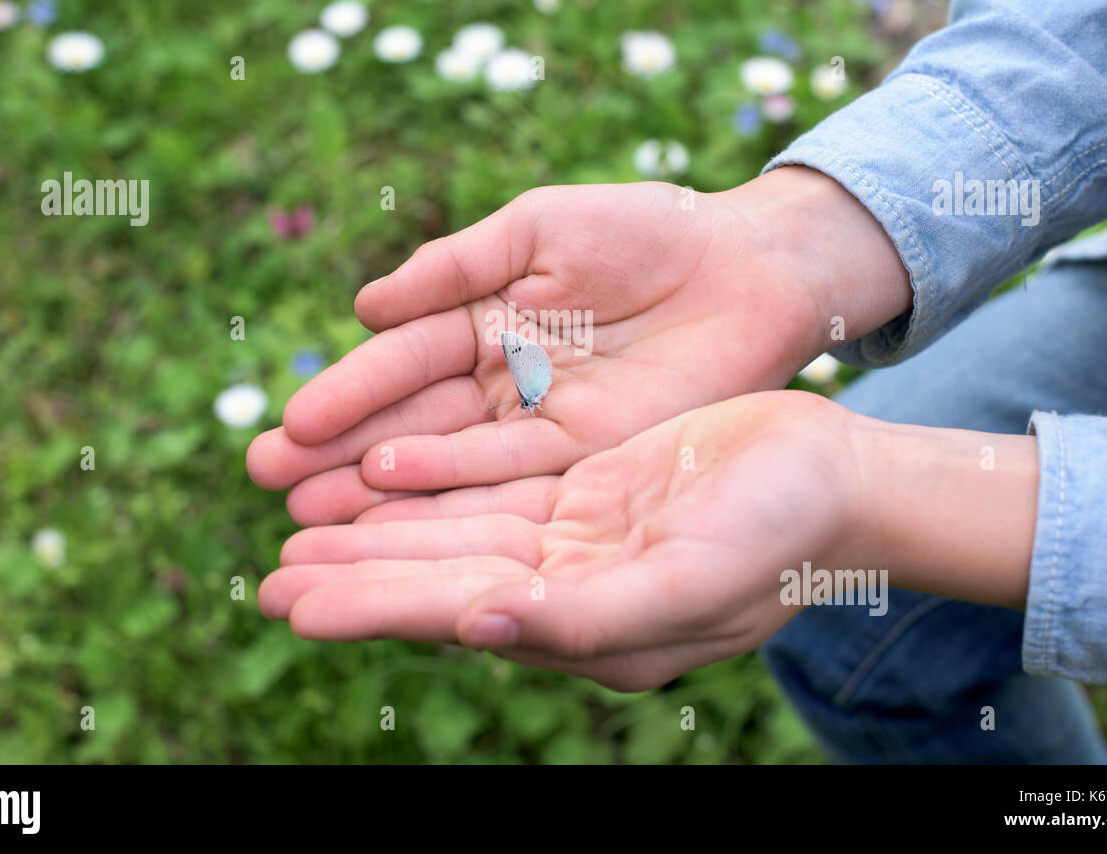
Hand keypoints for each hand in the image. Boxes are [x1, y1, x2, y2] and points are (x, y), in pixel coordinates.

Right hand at [247, 168, 910, 524]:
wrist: (751, 265)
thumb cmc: (648, 229)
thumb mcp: (541, 228)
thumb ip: (456, 265)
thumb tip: (363, 306)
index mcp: (484, 316)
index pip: (401, 360)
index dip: (344, 392)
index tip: (285, 425)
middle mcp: (501, 378)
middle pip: (409, 419)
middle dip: (339, 451)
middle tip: (267, 482)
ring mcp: (540, 419)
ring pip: (449, 458)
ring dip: (379, 484)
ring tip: (311, 512)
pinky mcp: (587, 452)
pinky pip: (511, 471)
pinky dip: (453, 484)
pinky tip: (395, 496)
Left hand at [259, 390, 861, 690]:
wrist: (838, 479)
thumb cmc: (782, 534)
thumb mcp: (690, 579)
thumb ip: (586, 617)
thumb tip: (480, 630)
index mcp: (588, 627)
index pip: (457, 615)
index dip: (372, 607)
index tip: (291, 604)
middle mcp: (569, 589)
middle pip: (440, 578)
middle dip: (355, 577)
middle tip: (268, 579)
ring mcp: (576, 539)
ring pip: (456, 533)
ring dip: (379, 533)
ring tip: (301, 533)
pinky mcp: (586, 490)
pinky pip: (491, 488)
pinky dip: (433, 486)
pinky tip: (381, 477)